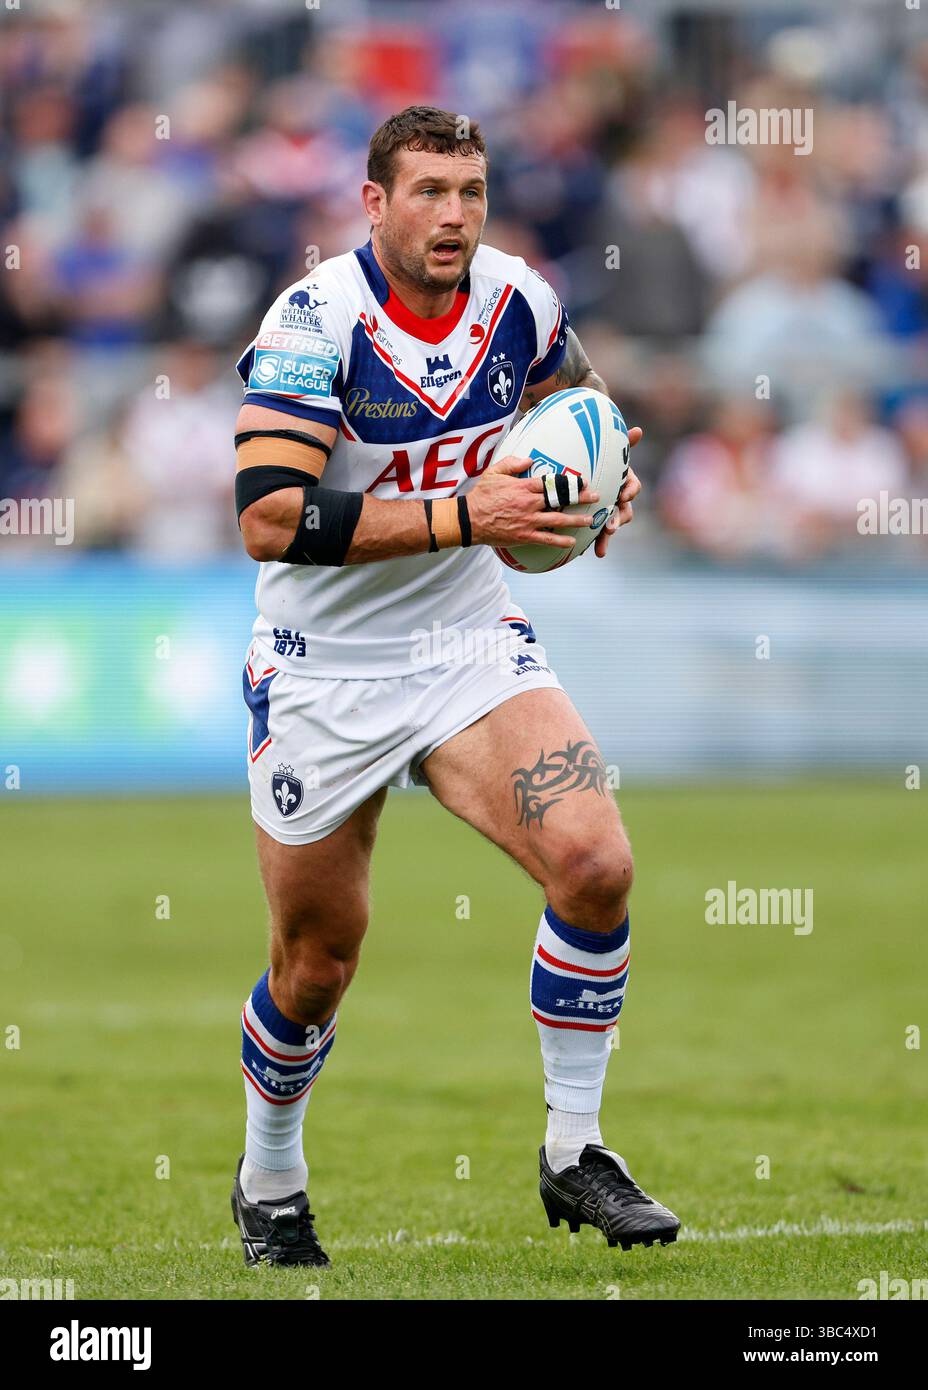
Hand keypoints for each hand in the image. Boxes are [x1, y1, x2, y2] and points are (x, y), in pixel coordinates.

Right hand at [468, 453, 600, 549]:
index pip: (552, 482)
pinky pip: (546, 539)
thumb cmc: (482, 495)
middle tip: (596, 497)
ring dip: (576, 520)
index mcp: (524, 487)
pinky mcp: (524, 535)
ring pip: (558, 519)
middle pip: (560, 500)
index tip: (583, 481)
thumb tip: (530, 458)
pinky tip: (572, 542)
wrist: (469, 520)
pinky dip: (560, 541)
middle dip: (581, 498)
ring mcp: (528, 520)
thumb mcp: (494, 473)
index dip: (570, 482)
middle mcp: (529, 503)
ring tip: (591, 520)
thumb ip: (512, 463)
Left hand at [594, 426, 641, 558]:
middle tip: (611, 526)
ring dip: (607, 536)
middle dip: (619, 520)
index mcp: (623, 482)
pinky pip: (597, 534)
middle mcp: (618, 498)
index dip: (630, 492)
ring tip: (602, 545)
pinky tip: (590, 552)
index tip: (623, 495)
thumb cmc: (597, 459)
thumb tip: (639, 430)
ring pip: (611, 525)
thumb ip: (623, 442)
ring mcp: (608, 511)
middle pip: (625, 511)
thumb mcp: (609, 451)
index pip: (633, 487)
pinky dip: (595, 543)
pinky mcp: (596, 522)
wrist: (581, 472)